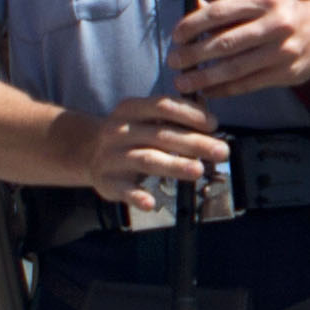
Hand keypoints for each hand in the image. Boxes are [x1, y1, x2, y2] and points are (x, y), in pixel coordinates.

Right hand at [82, 95, 232, 196]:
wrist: (88, 153)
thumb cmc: (131, 135)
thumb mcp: (146, 119)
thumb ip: (173, 118)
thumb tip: (211, 123)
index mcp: (131, 109)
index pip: (162, 106)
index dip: (190, 114)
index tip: (214, 124)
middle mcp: (119, 130)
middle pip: (161, 135)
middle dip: (194, 143)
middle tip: (221, 151)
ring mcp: (111, 156)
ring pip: (147, 159)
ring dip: (174, 165)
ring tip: (198, 170)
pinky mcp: (107, 182)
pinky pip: (123, 190)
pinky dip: (137, 197)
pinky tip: (151, 203)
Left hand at [174, 0, 309, 98]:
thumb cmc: (285, 14)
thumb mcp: (262, 1)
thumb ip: (230, 9)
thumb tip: (195, 10)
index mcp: (264, 0)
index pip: (220, 12)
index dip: (193, 25)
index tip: (176, 36)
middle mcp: (275, 24)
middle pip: (225, 42)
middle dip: (193, 54)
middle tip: (174, 61)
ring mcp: (282, 50)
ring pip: (235, 67)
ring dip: (204, 77)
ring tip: (183, 81)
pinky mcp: (286, 73)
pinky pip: (248, 84)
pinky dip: (224, 90)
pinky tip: (207, 91)